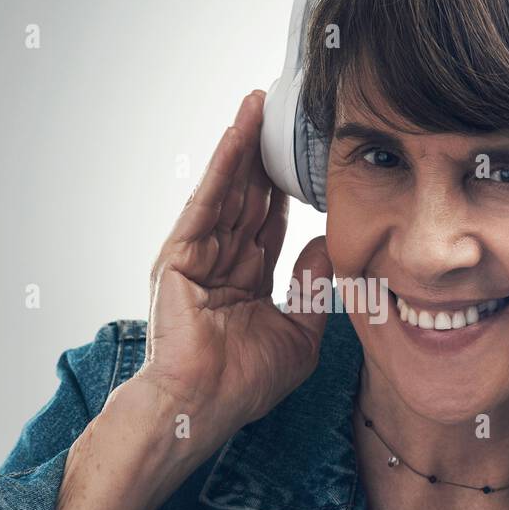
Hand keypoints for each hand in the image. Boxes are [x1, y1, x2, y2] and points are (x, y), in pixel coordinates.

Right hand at [140, 90, 333, 437]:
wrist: (203, 406)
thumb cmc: (243, 384)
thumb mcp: (298, 335)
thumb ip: (314, 289)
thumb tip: (329, 245)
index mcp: (245, 281)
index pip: (268, 223)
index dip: (287, 189)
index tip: (307, 155)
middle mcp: (219, 262)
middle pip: (247, 197)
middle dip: (265, 155)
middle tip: (283, 110)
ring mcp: (196, 256)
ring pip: (228, 190)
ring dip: (244, 146)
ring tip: (260, 103)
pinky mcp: (179, 255)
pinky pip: (207, 201)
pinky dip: (222, 165)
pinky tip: (238, 132)